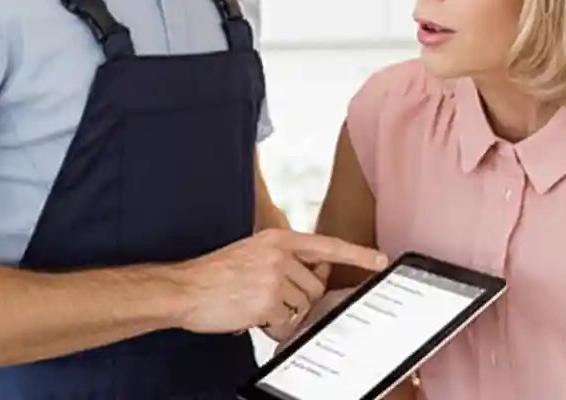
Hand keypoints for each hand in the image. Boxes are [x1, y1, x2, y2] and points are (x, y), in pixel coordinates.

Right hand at [173, 229, 386, 335]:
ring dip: (283, 314)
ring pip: (302, 307)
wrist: (185, 288)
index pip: (327, 246)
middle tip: (267, 297)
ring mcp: (274, 279)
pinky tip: (251, 315)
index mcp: (278, 239)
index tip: (379, 260)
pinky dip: (271, 327)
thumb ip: (286, 259)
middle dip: (298, 299)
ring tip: (254, 304)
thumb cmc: (216, 274)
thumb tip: (318, 273)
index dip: (356, 254)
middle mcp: (280, 255)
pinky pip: (286, 324)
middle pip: (315, 287)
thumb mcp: (254, 253)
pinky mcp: (267, 303)